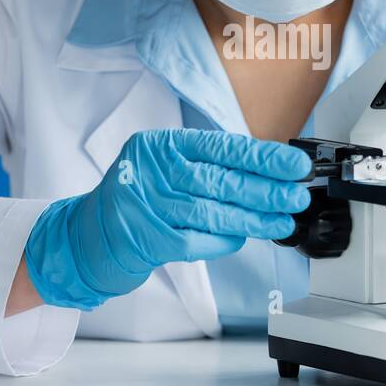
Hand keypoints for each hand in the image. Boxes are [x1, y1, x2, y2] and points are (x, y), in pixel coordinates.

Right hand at [24, 128, 311, 308]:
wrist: (89, 234)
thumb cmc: (138, 196)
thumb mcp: (164, 167)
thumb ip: (205, 166)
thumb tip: (267, 174)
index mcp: (159, 145)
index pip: (220, 148)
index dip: (261, 158)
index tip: (293, 166)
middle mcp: (151, 171)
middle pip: (220, 180)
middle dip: (265, 189)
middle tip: (296, 195)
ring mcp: (147, 206)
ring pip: (212, 212)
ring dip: (253, 219)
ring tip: (282, 220)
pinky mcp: (146, 239)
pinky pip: (196, 241)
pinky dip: (224, 240)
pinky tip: (244, 237)